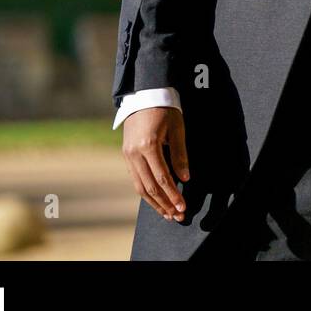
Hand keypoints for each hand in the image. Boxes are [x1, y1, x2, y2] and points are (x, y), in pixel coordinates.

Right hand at [122, 106, 188, 221]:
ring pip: (140, 186)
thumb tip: (185, 178)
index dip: (173, 195)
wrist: (144, 95)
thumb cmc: (165, 109)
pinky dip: (146, 192)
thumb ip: (180, 154)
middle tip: (177, 216)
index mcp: (148, 145)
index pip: (162, 178)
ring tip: (167, 214)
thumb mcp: (177, 129)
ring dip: (154, 202)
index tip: (183, 207)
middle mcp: (134, 153)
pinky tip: (156, 200)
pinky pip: (135, 179)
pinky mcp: (126, 155)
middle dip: (164, 204)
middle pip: (149, 187)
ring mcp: (127, 155)